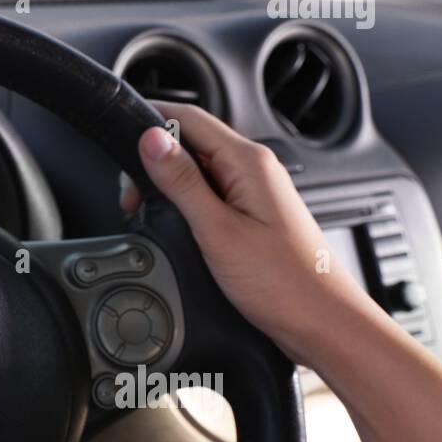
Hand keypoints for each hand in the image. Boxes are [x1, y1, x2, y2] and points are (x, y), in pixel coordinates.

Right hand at [119, 101, 377, 363]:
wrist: (322, 324)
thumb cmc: (285, 284)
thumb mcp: (219, 231)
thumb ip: (182, 182)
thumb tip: (152, 139)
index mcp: (249, 162)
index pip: (189, 117)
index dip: (150, 121)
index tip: (119, 138)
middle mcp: (254, 170)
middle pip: (190, 142)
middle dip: (153, 162)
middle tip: (131, 198)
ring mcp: (253, 192)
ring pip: (196, 170)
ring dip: (167, 186)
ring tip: (150, 215)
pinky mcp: (250, 216)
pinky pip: (209, 194)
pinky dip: (184, 205)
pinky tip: (176, 227)